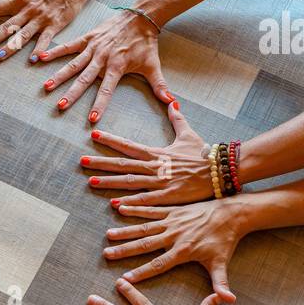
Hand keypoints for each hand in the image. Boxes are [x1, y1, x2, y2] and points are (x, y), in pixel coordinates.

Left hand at [0, 0, 89, 62]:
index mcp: (20, 0)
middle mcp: (28, 10)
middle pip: (7, 26)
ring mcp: (41, 19)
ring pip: (23, 35)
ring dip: (12, 47)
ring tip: (0, 56)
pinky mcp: (54, 25)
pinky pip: (45, 40)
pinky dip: (40, 50)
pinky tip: (34, 60)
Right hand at [39, 7, 174, 122]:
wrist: (141, 16)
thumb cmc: (146, 43)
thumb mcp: (153, 65)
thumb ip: (160, 86)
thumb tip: (173, 104)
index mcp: (117, 66)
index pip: (107, 89)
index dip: (100, 104)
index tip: (92, 119)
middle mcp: (102, 58)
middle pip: (85, 78)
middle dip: (72, 93)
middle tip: (60, 106)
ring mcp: (93, 47)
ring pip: (73, 64)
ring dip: (60, 76)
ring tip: (47, 87)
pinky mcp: (87, 38)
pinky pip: (69, 46)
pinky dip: (55, 51)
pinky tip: (40, 57)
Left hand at [81, 101, 213, 205]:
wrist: (221, 170)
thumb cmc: (204, 154)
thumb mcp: (188, 134)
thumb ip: (177, 118)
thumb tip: (172, 100)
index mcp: (157, 152)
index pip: (128, 144)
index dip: (110, 139)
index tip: (93, 134)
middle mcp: (155, 167)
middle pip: (122, 164)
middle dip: (101, 162)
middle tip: (82, 161)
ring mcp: (160, 183)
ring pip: (129, 182)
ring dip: (109, 182)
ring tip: (90, 181)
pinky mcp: (167, 197)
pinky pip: (145, 200)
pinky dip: (130, 202)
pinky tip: (115, 204)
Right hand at [104, 199, 247, 300]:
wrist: (232, 213)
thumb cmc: (225, 240)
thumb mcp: (222, 262)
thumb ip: (221, 283)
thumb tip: (228, 301)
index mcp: (183, 251)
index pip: (158, 264)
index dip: (141, 272)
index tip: (125, 278)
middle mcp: (174, 236)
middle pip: (145, 245)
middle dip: (125, 250)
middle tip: (107, 254)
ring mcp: (172, 221)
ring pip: (144, 227)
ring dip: (125, 231)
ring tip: (109, 234)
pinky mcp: (173, 210)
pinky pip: (151, 209)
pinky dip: (135, 209)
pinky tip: (121, 208)